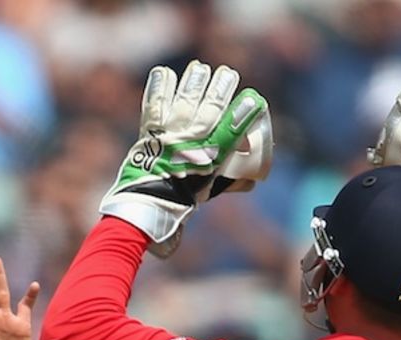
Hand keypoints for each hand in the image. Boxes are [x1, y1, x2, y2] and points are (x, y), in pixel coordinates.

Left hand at [100, 59, 271, 257]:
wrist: (147, 209)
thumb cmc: (182, 200)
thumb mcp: (209, 190)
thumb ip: (229, 180)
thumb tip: (251, 178)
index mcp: (208, 162)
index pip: (229, 134)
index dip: (242, 115)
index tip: (253, 99)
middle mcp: (189, 147)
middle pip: (209, 112)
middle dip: (220, 90)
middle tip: (227, 73)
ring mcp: (168, 138)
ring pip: (184, 104)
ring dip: (193, 83)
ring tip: (199, 69)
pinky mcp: (149, 134)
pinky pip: (154, 107)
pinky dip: (158, 89)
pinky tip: (164, 73)